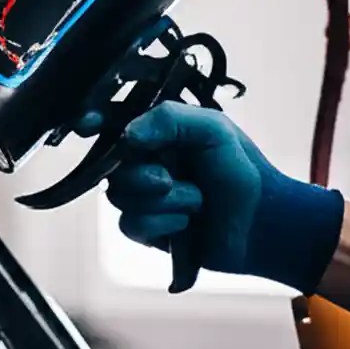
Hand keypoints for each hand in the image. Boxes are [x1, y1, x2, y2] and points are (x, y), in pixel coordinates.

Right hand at [85, 102, 343, 293]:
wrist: (263, 223)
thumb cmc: (242, 169)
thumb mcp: (213, 129)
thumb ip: (170, 119)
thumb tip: (127, 134)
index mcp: (157, 134)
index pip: (112, 122)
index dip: (93, 122)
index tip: (86, 125)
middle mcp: (145, 163)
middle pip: (110, 166)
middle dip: (141, 175)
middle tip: (170, 178)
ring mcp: (144, 197)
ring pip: (119, 197)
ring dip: (161, 201)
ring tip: (195, 202)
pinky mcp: (148, 229)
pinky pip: (130, 225)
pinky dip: (161, 223)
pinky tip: (186, 224)